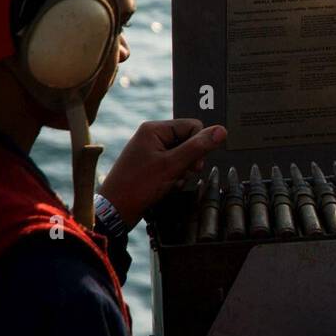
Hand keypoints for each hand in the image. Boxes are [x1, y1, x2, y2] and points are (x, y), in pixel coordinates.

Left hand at [99, 119, 227, 229]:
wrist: (115, 210)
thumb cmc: (137, 186)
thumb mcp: (172, 165)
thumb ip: (198, 147)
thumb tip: (221, 131)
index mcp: (155, 129)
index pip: (193, 125)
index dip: (199, 144)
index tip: (195, 164)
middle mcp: (152, 136)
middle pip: (189, 140)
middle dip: (191, 160)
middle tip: (183, 173)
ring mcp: (151, 151)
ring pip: (183, 155)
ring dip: (184, 171)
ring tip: (172, 182)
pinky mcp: (151, 164)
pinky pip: (174, 165)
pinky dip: (176, 177)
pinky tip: (168, 186)